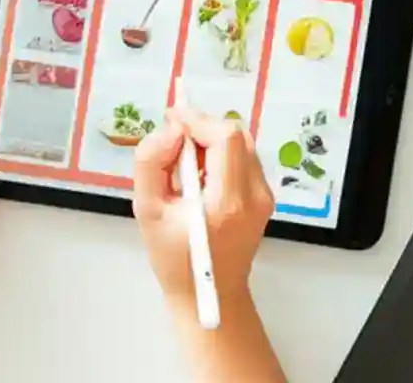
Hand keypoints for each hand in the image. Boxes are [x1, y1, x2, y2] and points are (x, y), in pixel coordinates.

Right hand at [133, 107, 274, 302]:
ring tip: (183, 162)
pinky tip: (199, 175)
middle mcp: (256, 194)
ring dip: (210, 140)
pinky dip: (220, 154)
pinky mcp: (265, 196)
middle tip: (172, 139)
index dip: (198, 119)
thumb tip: (171, 128)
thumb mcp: (147, 211)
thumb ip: (151, 163)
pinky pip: (244, 157)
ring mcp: (265, 195)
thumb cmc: (174, 259)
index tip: (172, 117)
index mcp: (228, 202)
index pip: (225, 138)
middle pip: (236, 135)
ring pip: (241, 143)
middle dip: (202, 127)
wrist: (210, 295)